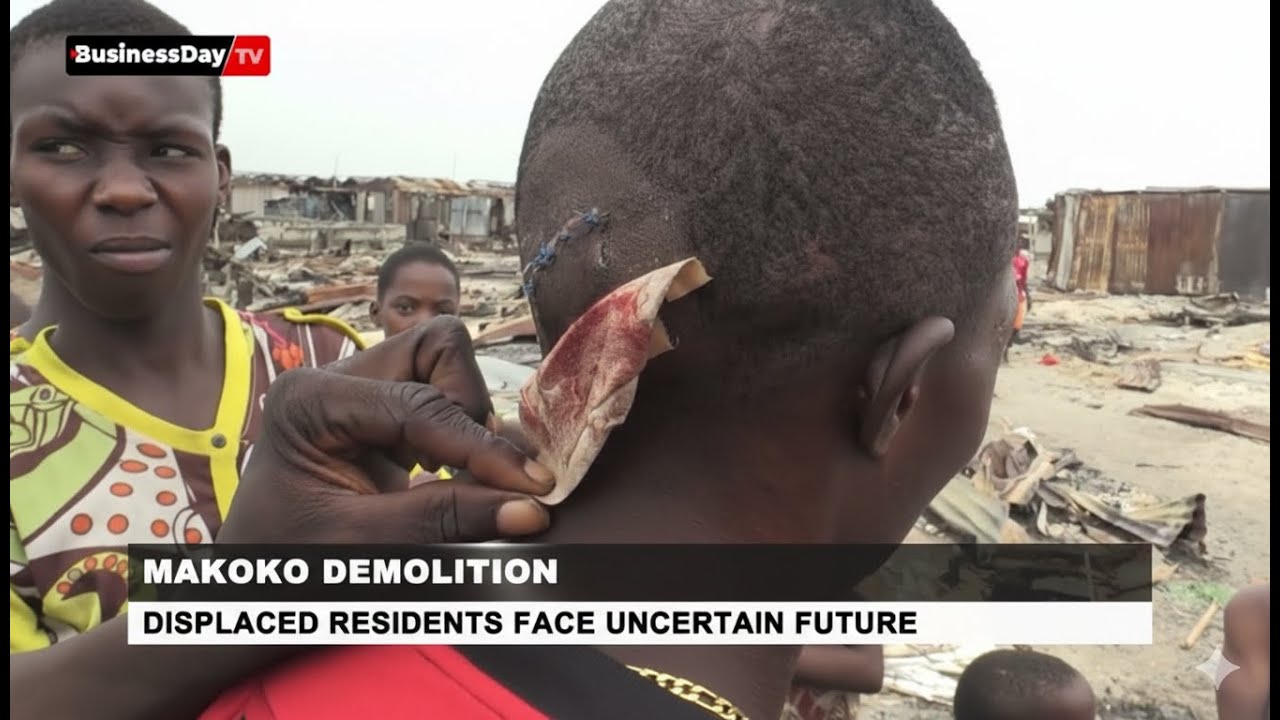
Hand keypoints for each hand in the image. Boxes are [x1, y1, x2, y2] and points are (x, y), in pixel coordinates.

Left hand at [218, 317, 555, 544]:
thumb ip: (445, 518)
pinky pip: (441, 398)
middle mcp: (332, 380)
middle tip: (486, 474)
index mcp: (308, 401)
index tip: (531, 486)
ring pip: (445, 365)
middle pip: (436, 350)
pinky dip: (462, 434)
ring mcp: (357, 392)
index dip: (480, 446)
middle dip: (470, 409)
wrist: (252, 593)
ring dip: (470, 421)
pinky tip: (464, 477)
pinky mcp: (380, 415)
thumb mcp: (365, 547)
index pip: (419, 403)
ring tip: (479, 481)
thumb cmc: (289, 569)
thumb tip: (532, 508)